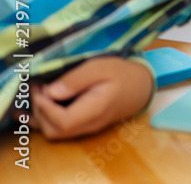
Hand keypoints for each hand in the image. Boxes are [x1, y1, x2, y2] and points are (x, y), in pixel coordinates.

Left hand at [29, 57, 154, 140]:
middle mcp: (89, 125)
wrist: (141, 86)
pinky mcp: (82, 125)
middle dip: (40, 110)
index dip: (45, 107)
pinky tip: (40, 103)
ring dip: (41, 114)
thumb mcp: (101, 67)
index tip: (41, 86)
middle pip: (54, 130)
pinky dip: (45, 118)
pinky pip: (59, 129)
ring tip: (41, 92)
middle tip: (39, 87)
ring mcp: (85, 128)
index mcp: (95, 110)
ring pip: (54, 132)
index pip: (62, 121)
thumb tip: (51, 92)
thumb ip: (77, 79)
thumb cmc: (123, 74)